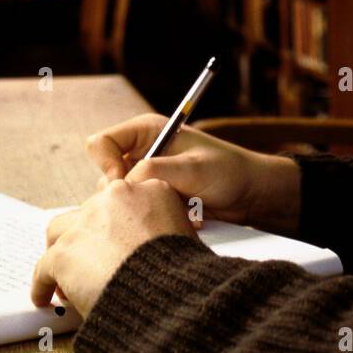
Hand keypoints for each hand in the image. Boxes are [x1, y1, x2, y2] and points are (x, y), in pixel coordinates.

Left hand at [30, 176, 197, 318]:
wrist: (168, 297)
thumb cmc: (183, 275)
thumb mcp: (188, 237)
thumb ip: (167, 228)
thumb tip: (153, 243)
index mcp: (149, 190)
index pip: (123, 200)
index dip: (118, 223)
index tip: (117, 239)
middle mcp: (114, 198)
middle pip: (90, 212)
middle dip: (89, 238)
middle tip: (93, 263)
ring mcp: (85, 224)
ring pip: (59, 232)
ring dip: (61, 252)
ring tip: (64, 275)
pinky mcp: (64, 252)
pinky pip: (44, 269)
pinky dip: (43, 284)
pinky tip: (44, 297)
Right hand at [85, 115, 301, 233]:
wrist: (252, 195)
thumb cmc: (229, 172)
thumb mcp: (194, 168)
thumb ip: (156, 171)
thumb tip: (122, 185)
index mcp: (145, 132)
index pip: (101, 144)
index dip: (106, 165)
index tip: (124, 185)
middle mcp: (140, 153)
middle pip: (104, 176)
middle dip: (126, 196)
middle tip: (152, 207)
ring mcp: (145, 178)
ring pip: (118, 201)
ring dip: (143, 211)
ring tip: (176, 212)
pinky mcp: (152, 200)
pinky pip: (135, 215)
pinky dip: (153, 220)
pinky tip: (179, 221)